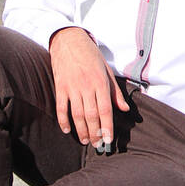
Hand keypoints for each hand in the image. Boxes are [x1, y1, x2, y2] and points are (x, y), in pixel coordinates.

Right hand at [49, 26, 128, 146]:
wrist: (69, 40)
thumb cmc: (91, 55)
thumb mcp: (107, 71)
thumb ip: (115, 92)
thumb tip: (124, 109)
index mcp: (101, 82)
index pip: (106, 109)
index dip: (107, 126)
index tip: (109, 139)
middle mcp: (87, 86)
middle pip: (91, 115)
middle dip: (95, 132)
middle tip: (98, 145)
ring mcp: (72, 87)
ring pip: (77, 114)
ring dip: (81, 130)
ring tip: (86, 141)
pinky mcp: (60, 86)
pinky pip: (61, 107)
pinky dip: (63, 120)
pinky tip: (67, 130)